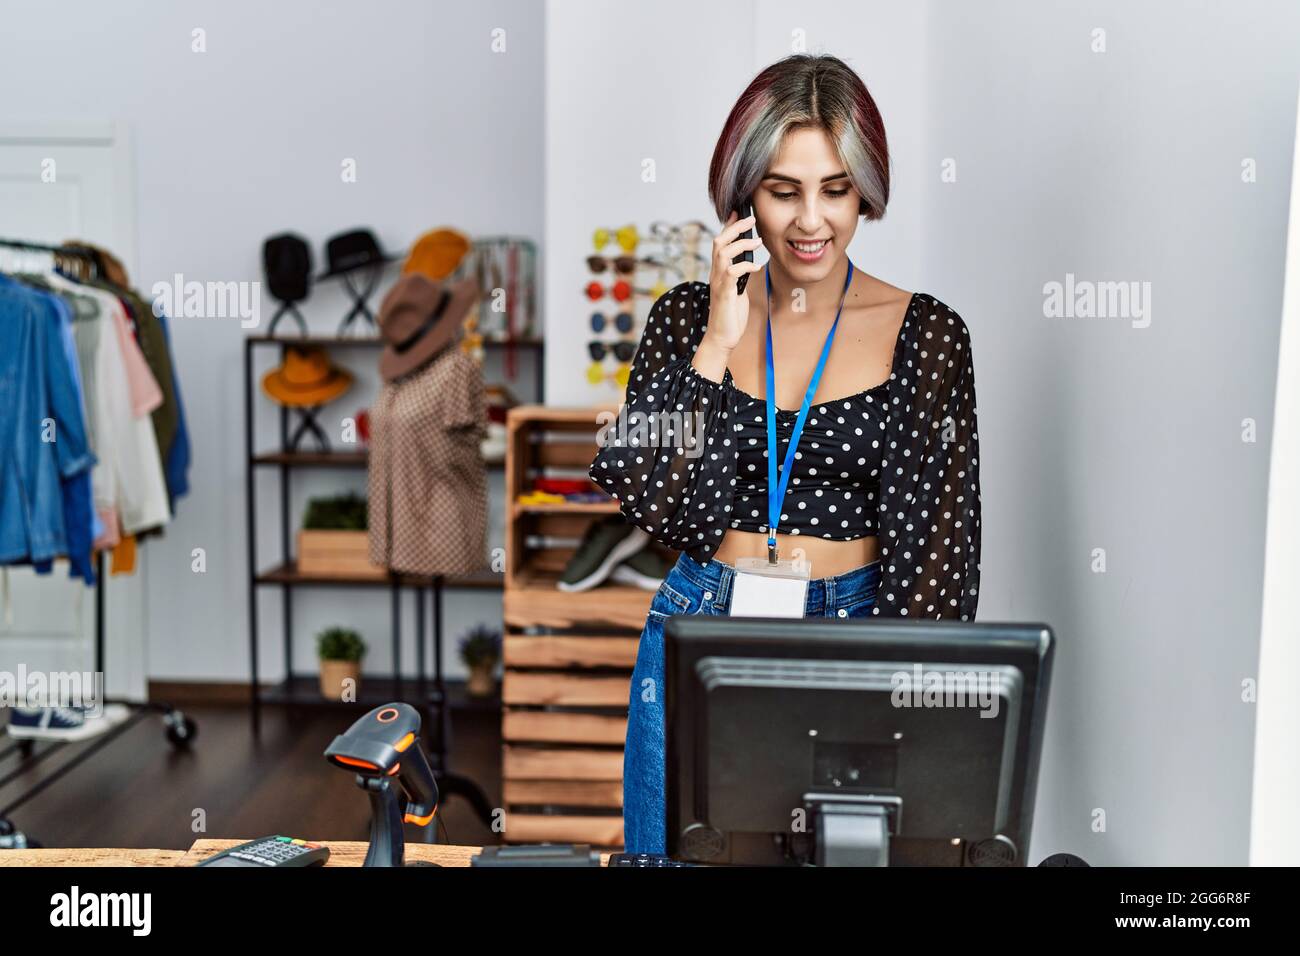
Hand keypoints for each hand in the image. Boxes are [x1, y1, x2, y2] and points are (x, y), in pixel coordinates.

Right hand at [706, 209, 763, 351]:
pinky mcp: (724, 293)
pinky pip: (732, 272)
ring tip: (757, 241)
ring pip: (723, 253)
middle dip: (735, 228)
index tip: (739, 212)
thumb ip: (740, 276)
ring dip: (741, 244)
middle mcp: (715, 274)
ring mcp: (718, 283)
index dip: (729, 226)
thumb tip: (750, 263)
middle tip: (751, 219)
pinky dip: (745, 266)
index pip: (721, 243)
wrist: (722, 337)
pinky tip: (756, 267)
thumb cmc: (731, 316)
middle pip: (719, 242)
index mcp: (718, 272)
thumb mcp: (738, 291)